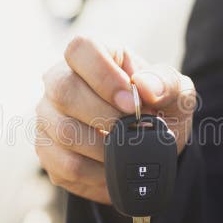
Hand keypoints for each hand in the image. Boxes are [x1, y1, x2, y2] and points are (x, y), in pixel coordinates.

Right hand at [36, 36, 195, 203]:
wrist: (149, 149)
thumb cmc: (158, 110)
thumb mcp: (176, 94)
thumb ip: (167, 84)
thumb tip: (146, 86)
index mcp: (94, 54)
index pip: (80, 48)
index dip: (103, 75)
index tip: (132, 103)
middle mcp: (61, 79)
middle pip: (63, 90)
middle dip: (104, 116)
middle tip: (132, 130)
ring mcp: (48, 114)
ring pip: (63, 131)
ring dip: (104, 148)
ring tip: (127, 151)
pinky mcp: (46, 149)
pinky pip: (65, 165)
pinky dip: (97, 173)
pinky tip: (112, 169)